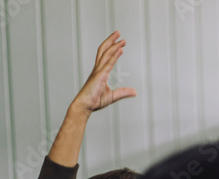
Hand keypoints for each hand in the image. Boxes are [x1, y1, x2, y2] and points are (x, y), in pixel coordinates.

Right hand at [49, 31, 135, 166]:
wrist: (84, 106)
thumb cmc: (95, 101)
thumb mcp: (113, 96)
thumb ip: (123, 92)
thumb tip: (135, 91)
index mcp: (100, 72)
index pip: (106, 56)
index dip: (112, 48)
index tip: (119, 43)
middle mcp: (98, 69)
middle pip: (104, 51)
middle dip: (111, 41)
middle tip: (119, 33)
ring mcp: (98, 71)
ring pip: (106, 54)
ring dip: (114, 45)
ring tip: (121, 39)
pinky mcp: (99, 76)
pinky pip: (108, 63)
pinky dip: (114, 56)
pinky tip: (120, 50)